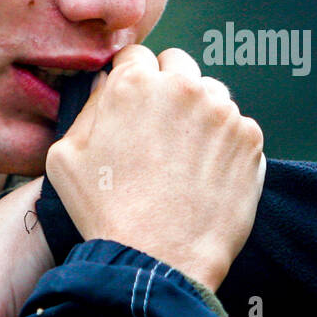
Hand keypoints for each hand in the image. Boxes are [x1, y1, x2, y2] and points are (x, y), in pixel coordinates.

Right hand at [44, 44, 265, 291]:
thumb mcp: (66, 157)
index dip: (132, 79)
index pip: (137, 56)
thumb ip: (86, 109)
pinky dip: (224, 145)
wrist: (159, 260)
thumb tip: (105, 85)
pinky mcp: (250, 138)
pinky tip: (206, 176)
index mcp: (135, 84)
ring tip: (184, 160)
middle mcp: (183, 87)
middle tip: (160, 131)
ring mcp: (222, 111)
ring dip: (200, 115)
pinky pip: (236, 129)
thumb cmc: (107, 213)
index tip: (134, 104)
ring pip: (212, 95)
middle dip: (169, 88)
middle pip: (178, 65)